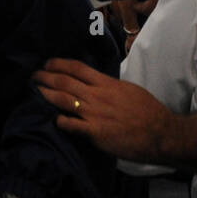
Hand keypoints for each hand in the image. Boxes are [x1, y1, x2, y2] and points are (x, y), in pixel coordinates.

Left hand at [32, 57, 181, 162]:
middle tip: (33, 75)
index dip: (59, 64)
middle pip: (65, 82)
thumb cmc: (148, 111)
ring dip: (46, 94)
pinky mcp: (96, 133)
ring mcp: (95, 114)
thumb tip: (91, 80)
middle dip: (45, 77)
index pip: (78, 68)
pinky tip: (54, 119)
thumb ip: (107, 85)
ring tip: (36, 90)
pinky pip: (71, 125)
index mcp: (107, 84)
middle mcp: (98, 96)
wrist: (162, 134)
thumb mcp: (128, 89)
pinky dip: (60, 121)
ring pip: (63, 100)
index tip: (47, 63)